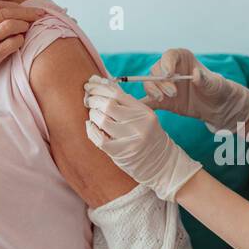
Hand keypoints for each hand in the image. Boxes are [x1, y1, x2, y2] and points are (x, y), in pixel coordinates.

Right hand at [0, 0, 48, 97]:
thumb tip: (6, 11)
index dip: (15, 5)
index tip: (27, 7)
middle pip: (6, 13)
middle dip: (26, 13)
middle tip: (38, 15)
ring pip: (11, 26)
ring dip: (24, 25)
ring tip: (28, 28)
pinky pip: (12, 44)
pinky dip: (20, 40)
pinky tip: (20, 41)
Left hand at [84, 76, 200, 200]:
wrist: (161, 164)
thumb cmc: (148, 137)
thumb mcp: (143, 117)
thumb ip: (125, 103)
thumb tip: (99, 84)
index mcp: (144, 112)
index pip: (117, 93)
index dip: (100, 87)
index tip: (90, 84)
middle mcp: (139, 124)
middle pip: (108, 104)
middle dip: (93, 99)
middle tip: (87, 99)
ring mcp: (130, 139)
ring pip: (102, 120)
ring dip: (92, 114)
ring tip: (92, 113)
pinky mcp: (121, 153)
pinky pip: (99, 138)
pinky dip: (90, 130)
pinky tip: (89, 125)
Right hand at [140, 48, 248, 132]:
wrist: (218, 108)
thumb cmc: (218, 90)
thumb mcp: (216, 85)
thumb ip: (206, 80)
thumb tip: (196, 74)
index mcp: (183, 59)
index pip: (169, 56)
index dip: (166, 63)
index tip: (169, 74)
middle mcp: (170, 70)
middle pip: (156, 70)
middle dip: (160, 80)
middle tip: (173, 92)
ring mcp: (164, 86)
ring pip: (149, 84)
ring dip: (152, 90)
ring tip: (163, 98)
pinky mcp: (162, 101)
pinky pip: (149, 101)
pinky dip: (144, 105)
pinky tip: (142, 109)